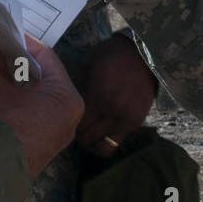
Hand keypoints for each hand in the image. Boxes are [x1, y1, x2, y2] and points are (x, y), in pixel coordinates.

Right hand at [0, 35, 83, 178]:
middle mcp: (68, 119)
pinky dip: (17, 106)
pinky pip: (32, 120)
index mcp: (67, 99)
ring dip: (17, 87)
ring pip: (38, 102)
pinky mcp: (39, 153)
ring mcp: (55, 139)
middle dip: (20, 67)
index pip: (47, 59)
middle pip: (45, 82)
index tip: (6, 35)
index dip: (24, 44)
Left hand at [73, 35, 156, 157]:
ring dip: (90, 142)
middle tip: (72, 127)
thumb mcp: (87, 63)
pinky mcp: (134, 123)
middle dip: (77, 134)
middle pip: (86, 136)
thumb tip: (58, 99)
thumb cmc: (111, 56)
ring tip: (86, 134)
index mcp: (98, 93)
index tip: (63, 117)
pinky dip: (104, 142)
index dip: (67, 121)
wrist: (143, 55)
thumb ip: (74, 83)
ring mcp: (124, 118)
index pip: (76, 120)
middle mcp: (112, 110)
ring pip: (100, 146)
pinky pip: (115, 144)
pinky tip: (98, 134)